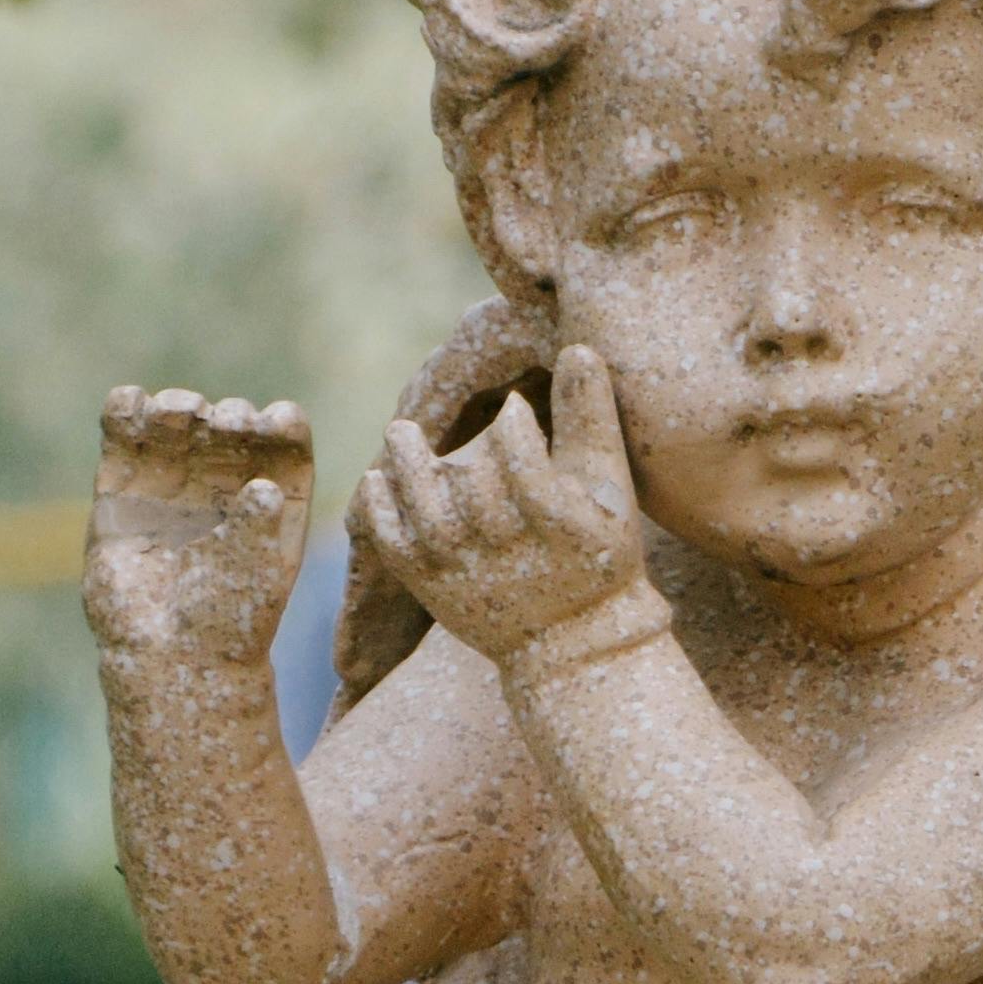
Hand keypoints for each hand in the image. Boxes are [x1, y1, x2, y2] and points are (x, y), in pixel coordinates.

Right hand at [87, 388, 312, 663]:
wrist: (167, 657)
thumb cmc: (226, 623)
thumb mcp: (255, 574)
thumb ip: (259, 528)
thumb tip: (261, 487)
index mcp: (271, 495)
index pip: (282, 442)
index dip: (279, 424)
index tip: (276, 422)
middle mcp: (222, 482)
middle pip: (229, 425)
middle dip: (229, 416)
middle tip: (225, 423)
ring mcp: (171, 483)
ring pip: (176, 423)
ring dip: (179, 406)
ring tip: (182, 413)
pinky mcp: (121, 490)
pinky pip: (122, 439)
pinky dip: (123, 412)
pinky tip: (129, 403)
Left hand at [358, 344, 651, 664]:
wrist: (573, 636)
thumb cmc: (599, 545)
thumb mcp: (607, 485)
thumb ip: (590, 416)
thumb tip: (577, 347)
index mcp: (565, 533)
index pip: (531, 480)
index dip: (518, 437)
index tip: (513, 407)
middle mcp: (515, 559)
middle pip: (477, 499)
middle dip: (460, 454)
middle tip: (448, 409)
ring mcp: (471, 577)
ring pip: (431, 523)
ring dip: (409, 473)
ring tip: (399, 433)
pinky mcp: (437, 591)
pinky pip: (399, 552)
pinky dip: (381, 516)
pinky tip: (375, 480)